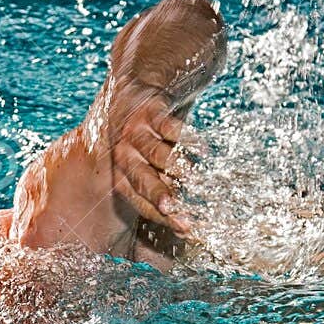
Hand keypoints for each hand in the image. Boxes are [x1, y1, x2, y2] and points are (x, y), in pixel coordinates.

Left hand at [109, 88, 191, 235]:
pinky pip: (167, 125)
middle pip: (142, 180)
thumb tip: (186, 222)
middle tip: (176, 209)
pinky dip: (184, 137)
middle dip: (160, 195)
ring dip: (174, 166)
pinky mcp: (150, 111)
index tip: (184, 228)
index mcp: (121, 176)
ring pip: (155, 153)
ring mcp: (135, 132)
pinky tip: (202, 148)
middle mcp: (124, 156)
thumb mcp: (143, 167)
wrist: (130, 95)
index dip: (160, 215)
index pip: (139, 201)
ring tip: (193, 178)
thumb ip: (163, 190)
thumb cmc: (142, 144)